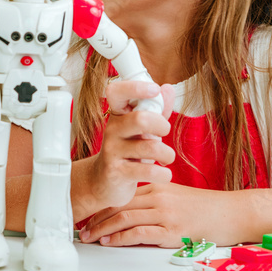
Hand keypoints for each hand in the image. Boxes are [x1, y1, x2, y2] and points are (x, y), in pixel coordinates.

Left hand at [79, 183, 242, 247]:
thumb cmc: (210, 208)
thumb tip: (136, 213)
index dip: (103, 207)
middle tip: (82, 228)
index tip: (90, 215)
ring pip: (124, 218)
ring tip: (90, 237)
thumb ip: (157, 201)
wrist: (234, 213)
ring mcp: (165, 213)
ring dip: (103, 229)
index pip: (122, 196)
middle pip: (118, 206)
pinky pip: (139, 233)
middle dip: (97, 218)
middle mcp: (159, 197)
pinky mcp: (172, 230)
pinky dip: (120, 238)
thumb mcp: (178, 197)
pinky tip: (110, 242)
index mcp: (158, 187)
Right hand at [84, 81, 175, 209]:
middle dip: (161, 126)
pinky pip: (148, 171)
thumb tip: (167, 88)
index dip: (135, 87)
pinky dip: (163, 174)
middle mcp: (112, 130)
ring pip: (150, 147)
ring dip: (167, 154)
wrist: (104, 183)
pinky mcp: (117, 173)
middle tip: (164, 133)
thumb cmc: (127, 152)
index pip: (116, 92)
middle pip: (141, 119)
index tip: (154, 89)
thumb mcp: (141, 129)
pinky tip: (163, 173)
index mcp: (117, 115)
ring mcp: (112, 152)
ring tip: (167, 158)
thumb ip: (157, 109)